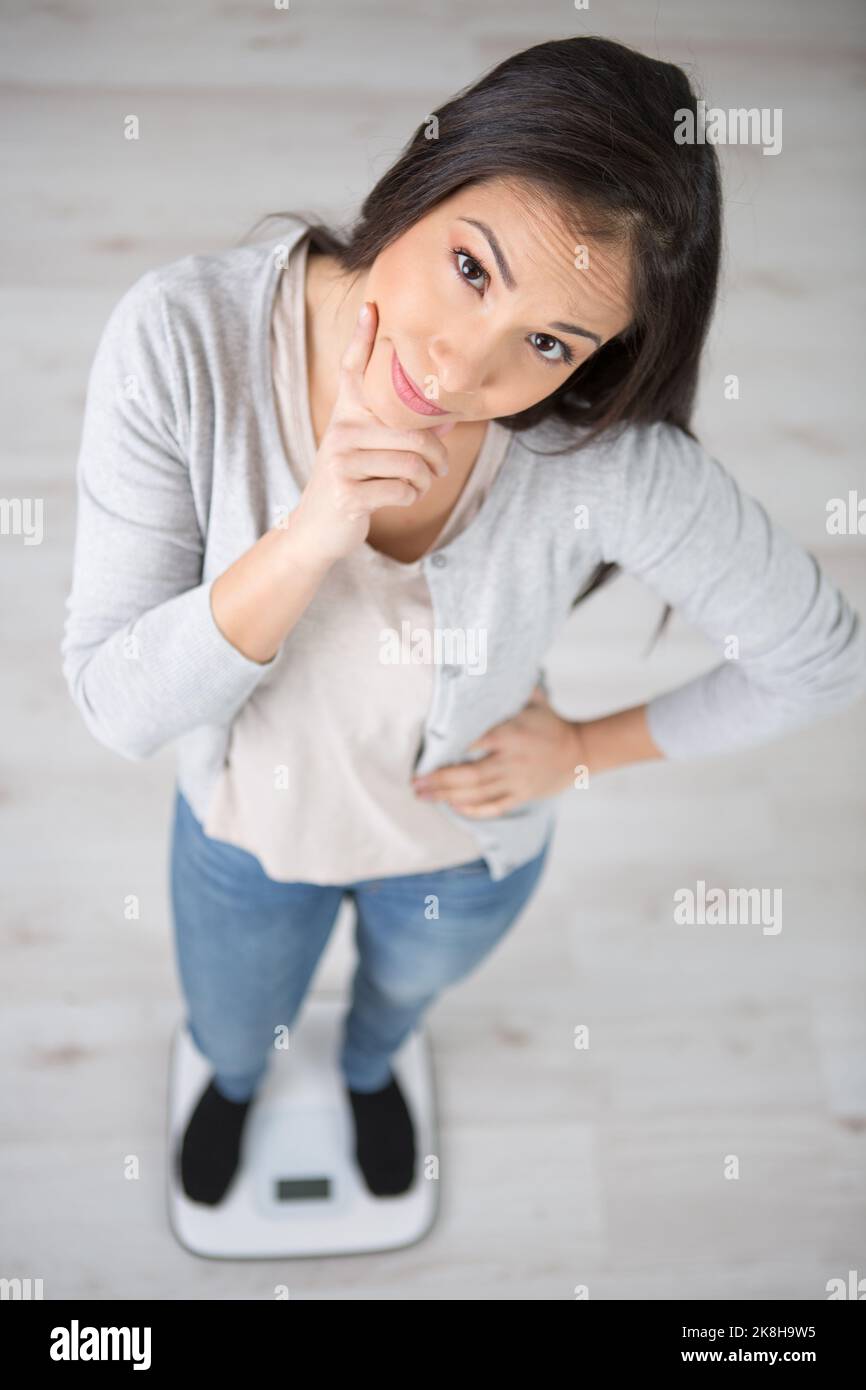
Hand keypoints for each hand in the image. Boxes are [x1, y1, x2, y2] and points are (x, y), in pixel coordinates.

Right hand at [289, 300, 453, 563]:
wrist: (318, 529)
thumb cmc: (353, 484)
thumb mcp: (373, 454)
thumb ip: (408, 434)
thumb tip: (451, 419)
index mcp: (346, 415)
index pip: (354, 369)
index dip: (362, 337)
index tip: (372, 305)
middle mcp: (340, 431)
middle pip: (412, 433)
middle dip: (436, 456)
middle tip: (440, 468)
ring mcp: (342, 461)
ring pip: (412, 463)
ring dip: (425, 481)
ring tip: (419, 485)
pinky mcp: (348, 491)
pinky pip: (403, 489)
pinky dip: (412, 497)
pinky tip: (401, 498)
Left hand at [411, 683, 588, 816]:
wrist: (580, 751)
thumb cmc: (548, 721)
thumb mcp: (533, 699)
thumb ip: (508, 688)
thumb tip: (481, 664)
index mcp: (511, 733)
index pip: (476, 742)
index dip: (450, 750)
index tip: (425, 752)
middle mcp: (512, 760)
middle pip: (470, 774)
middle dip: (439, 780)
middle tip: (414, 782)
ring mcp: (517, 781)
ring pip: (477, 793)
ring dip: (447, 796)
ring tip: (423, 795)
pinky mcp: (522, 795)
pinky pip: (494, 806)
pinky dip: (472, 809)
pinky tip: (453, 806)